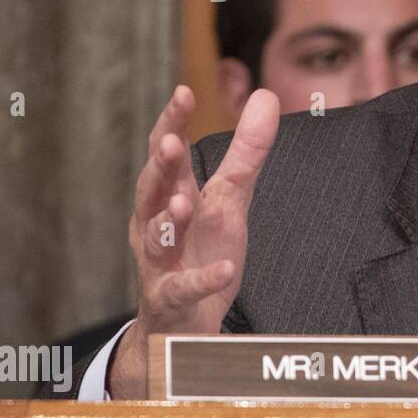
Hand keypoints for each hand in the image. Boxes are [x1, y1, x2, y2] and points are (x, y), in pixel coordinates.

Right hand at [110, 85, 279, 397]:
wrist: (182, 325)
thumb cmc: (201, 253)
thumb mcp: (229, 201)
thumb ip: (246, 154)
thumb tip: (266, 97)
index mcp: (168, 197)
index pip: (165, 156)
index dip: (171, 125)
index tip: (183, 93)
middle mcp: (156, 226)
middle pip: (152, 192)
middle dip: (161, 169)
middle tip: (171, 144)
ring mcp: (160, 265)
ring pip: (157, 240)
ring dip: (168, 221)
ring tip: (184, 203)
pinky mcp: (172, 301)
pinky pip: (183, 289)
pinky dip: (203, 278)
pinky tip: (224, 269)